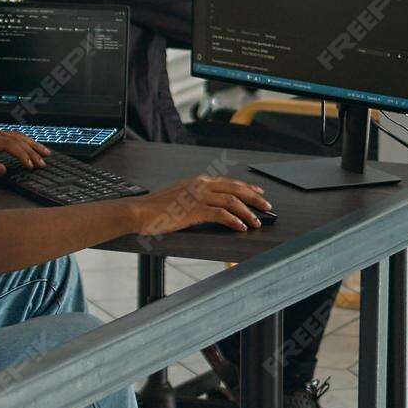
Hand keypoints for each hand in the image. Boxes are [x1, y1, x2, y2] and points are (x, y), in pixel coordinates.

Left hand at [0, 127, 48, 181]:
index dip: (22, 155)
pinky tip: (33, 147)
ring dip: (31, 144)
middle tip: (43, 162)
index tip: (31, 165)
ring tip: (45, 153)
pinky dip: (24, 142)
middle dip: (31, 150)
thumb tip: (3, 169)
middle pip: (15, 138)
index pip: (8, 144)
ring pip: (15, 135)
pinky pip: (11, 136)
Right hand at [130, 174, 270, 235]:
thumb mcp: (180, 196)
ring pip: (232, 201)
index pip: (229, 182)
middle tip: (267, 207)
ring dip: (248, 212)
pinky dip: (234, 221)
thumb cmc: (157, 208)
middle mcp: (201, 185)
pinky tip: (241, 227)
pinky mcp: (195, 210)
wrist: (140, 211)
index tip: (259, 193)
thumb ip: (196, 197)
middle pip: (236, 189)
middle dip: (254, 198)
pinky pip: (221, 214)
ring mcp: (198, 196)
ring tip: (257, 221)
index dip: (247, 188)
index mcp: (199, 180)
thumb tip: (211, 206)